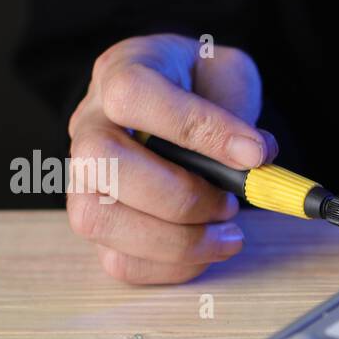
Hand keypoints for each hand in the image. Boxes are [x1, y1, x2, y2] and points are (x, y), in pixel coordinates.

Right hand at [66, 34, 276, 283]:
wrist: (182, 104)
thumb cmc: (200, 88)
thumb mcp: (228, 74)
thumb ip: (239, 107)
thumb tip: (255, 157)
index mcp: (121, 71)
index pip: (133, 94)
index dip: (197, 128)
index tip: (255, 153)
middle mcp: (89, 124)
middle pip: (104, 163)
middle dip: (181, 196)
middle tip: (231, 204)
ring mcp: (83, 178)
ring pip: (100, 220)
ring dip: (177, 241)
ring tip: (226, 234)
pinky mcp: (98, 223)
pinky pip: (119, 260)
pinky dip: (172, 267)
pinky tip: (206, 250)